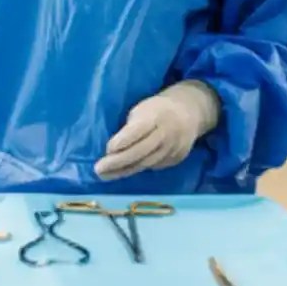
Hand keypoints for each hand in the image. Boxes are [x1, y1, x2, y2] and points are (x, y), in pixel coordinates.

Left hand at [94, 81, 219, 180]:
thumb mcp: (142, 110)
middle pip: (141, 151)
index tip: (107, 150)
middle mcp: (166, 133)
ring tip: (105, 175)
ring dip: (124, 171)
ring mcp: (174, 148)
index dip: (123, 141)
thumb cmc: (156, 110)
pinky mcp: (177, 159)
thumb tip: (112, 149)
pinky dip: (137, 168)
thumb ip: (131, 127)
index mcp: (155, 115)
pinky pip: (154, 166)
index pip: (138, 130)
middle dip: (118, 162)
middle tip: (98, 170)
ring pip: (146, 163)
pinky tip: (123, 171)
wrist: (188, 113)